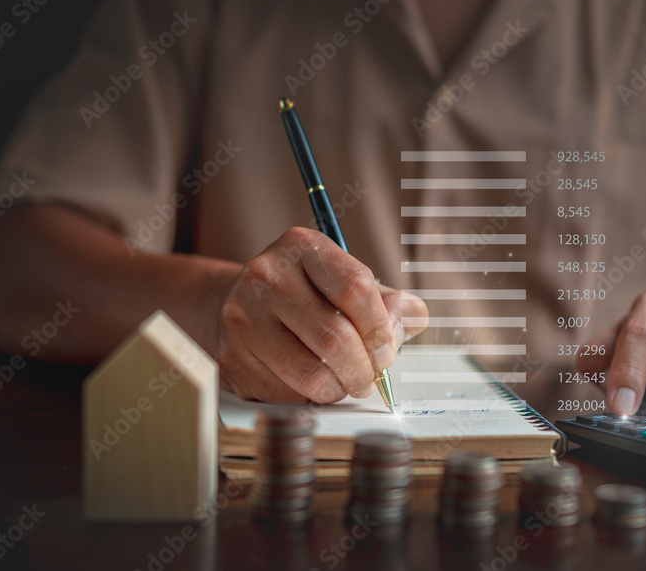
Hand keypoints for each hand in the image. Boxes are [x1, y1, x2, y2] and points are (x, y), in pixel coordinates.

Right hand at [206, 227, 427, 402]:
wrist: (232, 304)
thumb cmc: (301, 294)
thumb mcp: (340, 280)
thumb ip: (385, 301)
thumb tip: (415, 318)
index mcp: (301, 247)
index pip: (355, 287)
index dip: (380, 328)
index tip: (388, 350)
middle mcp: (266, 276)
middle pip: (335, 337)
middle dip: (364, 369)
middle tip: (370, 379)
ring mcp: (242, 317)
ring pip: (311, 375)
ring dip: (339, 389)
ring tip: (344, 383)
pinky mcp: (231, 357)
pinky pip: (285, 394)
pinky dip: (307, 398)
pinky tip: (309, 383)